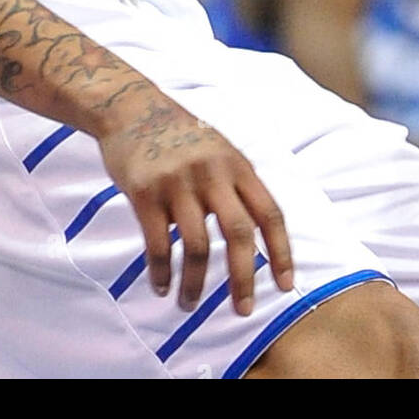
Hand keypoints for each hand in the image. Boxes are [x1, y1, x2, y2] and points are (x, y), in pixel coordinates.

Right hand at [96, 91, 293, 316]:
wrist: (132, 108)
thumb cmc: (181, 135)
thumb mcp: (221, 150)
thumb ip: (238, 185)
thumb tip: (261, 230)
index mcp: (238, 165)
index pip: (270, 213)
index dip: (281, 252)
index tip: (285, 285)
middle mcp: (213, 173)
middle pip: (238, 234)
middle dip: (244, 279)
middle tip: (244, 311)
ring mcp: (179, 183)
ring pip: (198, 247)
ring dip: (195, 284)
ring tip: (189, 305)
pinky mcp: (145, 193)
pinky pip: (158, 244)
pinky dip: (162, 272)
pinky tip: (161, 286)